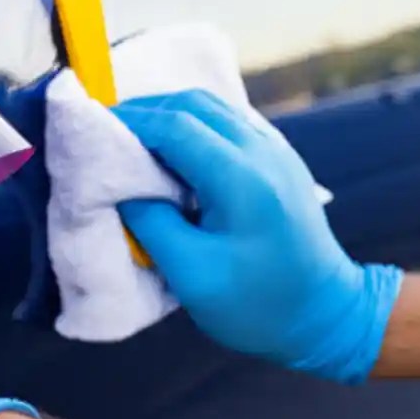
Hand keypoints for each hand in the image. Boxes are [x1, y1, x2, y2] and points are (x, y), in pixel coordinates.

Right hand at [116, 90, 401, 382]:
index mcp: (242, 179)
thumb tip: (118, 186)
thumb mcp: (191, 274)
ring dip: (166, 116)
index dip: (127, 123)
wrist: (329, 315)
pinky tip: (169, 156)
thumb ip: (150, 223)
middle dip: (143, 112)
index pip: (174, 125)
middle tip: (104, 135)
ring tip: (130, 143)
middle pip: (193, 103)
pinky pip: (226, 124)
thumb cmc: (257, 306)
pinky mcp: (278, 160)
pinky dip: (190, 127)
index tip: (91, 134)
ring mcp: (276, 152)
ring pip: (211, 108)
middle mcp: (263, 152)